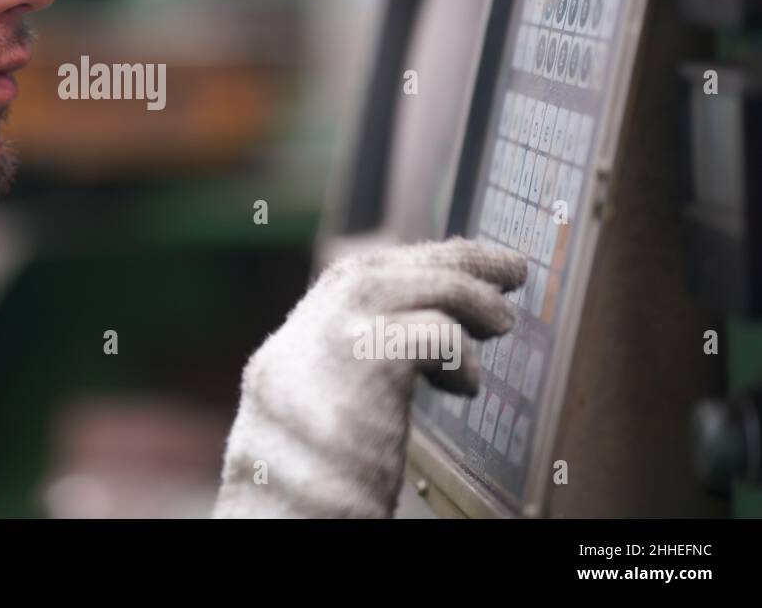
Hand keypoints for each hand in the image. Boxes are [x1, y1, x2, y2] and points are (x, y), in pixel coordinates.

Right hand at [212, 236, 526, 517]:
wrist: (281, 529)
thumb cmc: (308, 506)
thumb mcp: (319, 430)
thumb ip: (349, 383)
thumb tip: (414, 347)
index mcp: (287, 357)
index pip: (351, 280)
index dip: (411, 265)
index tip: (459, 268)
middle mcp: (298, 342)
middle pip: (378, 268)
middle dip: (450, 259)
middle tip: (506, 269)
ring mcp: (326, 346)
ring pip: (408, 284)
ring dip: (468, 294)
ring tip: (501, 322)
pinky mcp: (363, 364)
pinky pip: (433, 331)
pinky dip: (463, 354)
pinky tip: (466, 386)